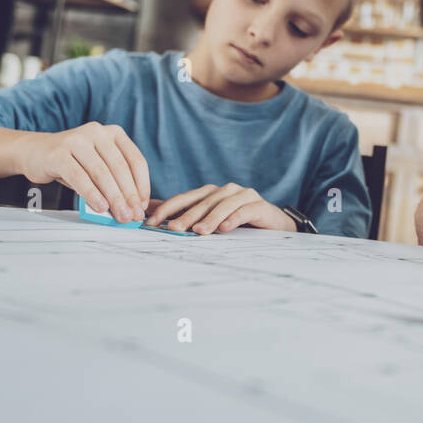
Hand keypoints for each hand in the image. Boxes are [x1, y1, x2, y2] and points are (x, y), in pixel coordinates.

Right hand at [19, 121, 149, 222]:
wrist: (35, 152)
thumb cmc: (72, 162)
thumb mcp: (97, 166)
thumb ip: (113, 181)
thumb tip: (130, 208)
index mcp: (113, 133)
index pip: (135, 160)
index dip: (142, 185)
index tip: (143, 205)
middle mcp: (97, 132)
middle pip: (120, 168)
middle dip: (129, 196)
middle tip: (133, 216)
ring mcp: (77, 140)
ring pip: (101, 173)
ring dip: (113, 198)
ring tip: (120, 215)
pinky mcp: (58, 153)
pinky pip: (79, 177)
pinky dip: (91, 194)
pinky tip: (100, 207)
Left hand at [144, 183, 295, 234]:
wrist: (274, 226)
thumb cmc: (239, 224)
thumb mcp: (210, 221)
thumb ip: (183, 216)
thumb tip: (149, 210)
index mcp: (211, 193)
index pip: (185, 198)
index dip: (167, 208)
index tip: (152, 222)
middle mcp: (226, 190)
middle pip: (203, 202)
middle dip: (187, 216)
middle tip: (174, 229)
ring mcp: (244, 195)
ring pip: (223, 205)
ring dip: (210, 218)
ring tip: (200, 232)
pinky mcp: (260, 205)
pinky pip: (245, 210)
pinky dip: (234, 218)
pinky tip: (226, 228)